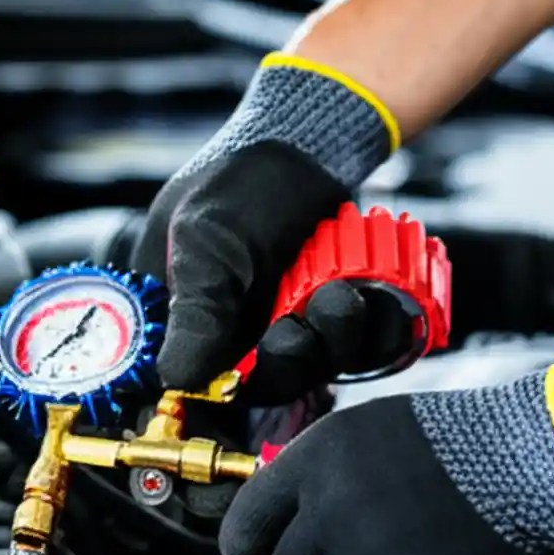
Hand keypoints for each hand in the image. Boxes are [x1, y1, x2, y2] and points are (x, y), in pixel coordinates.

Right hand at [128, 52, 398, 398]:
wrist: (309, 141)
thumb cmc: (241, 182)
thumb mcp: (206, 241)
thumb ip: (196, 312)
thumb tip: (176, 381)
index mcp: (183, 323)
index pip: (182, 395)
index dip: (205, 413)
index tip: (234, 397)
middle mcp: (236, 337)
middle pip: (263, 393)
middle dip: (290, 360)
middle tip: (296, 321)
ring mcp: (292, 331)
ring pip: (320, 373)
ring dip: (337, 338)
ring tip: (339, 288)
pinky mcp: (340, 325)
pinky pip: (368, 352)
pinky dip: (377, 327)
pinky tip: (374, 290)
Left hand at [220, 357, 553, 554]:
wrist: (541, 460)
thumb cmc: (472, 440)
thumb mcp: (376, 431)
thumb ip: (327, 472)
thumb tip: (296, 512)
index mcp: (316, 459)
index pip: (248, 519)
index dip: (246, 546)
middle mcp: (326, 508)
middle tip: (371, 550)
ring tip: (419, 550)